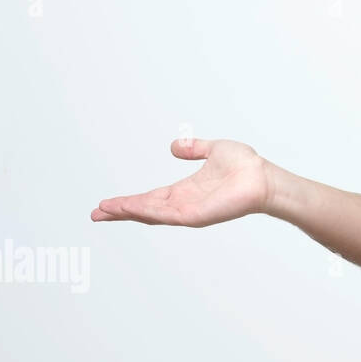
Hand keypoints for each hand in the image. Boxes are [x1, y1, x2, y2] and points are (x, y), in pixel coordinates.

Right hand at [92, 138, 269, 226]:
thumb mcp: (214, 149)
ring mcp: (189, 211)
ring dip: (128, 211)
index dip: (128, 201)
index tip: (107, 204)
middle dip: (120, 212)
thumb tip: (175, 146)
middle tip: (96, 213)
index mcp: (185, 190)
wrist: (264, 176)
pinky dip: (148, 212)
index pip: (150, 198)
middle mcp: (184, 203)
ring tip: (106, 210)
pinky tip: (131, 208)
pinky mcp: (196, 215)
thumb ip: (194, 148)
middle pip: (145, 210)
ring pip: (152, 214)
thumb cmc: (246, 166)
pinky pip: (167, 215)